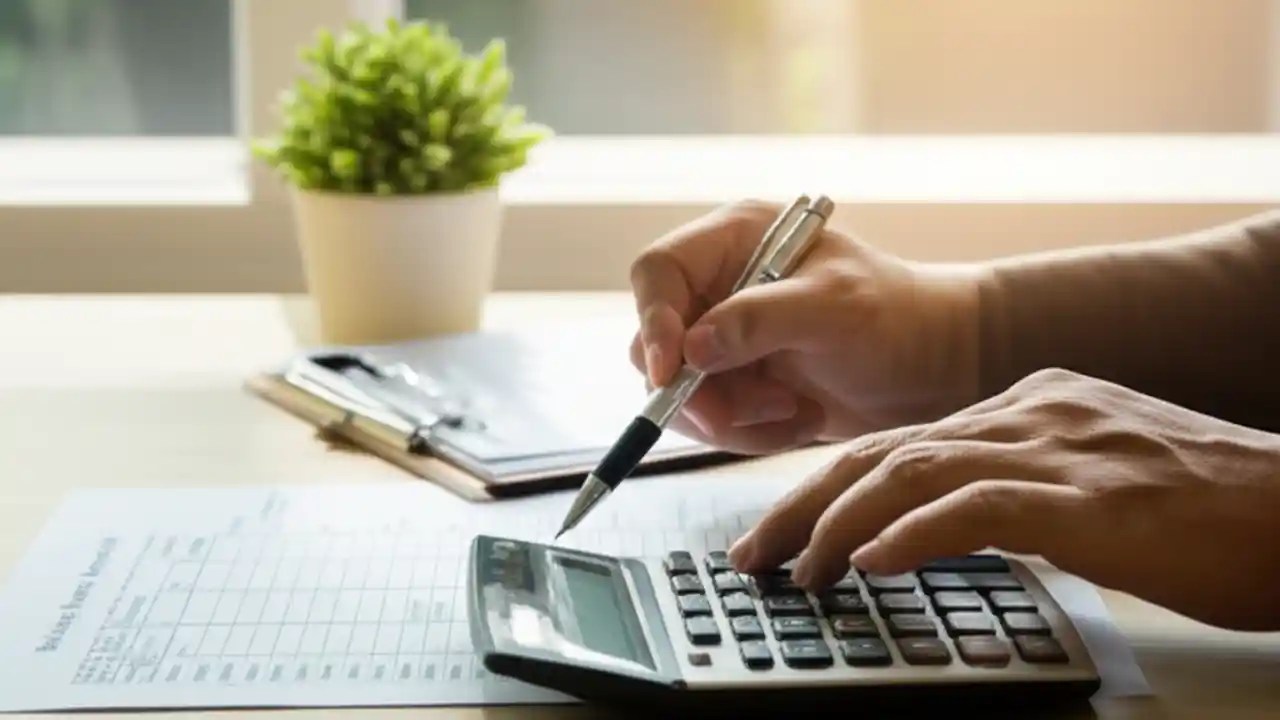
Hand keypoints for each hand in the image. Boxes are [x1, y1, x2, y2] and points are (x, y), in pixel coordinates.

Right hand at [628, 200, 984, 454]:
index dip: (653, 321)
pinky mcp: (733, 384)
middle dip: (705, 389)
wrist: (932, 372)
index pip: (658, 272)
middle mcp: (718, 285)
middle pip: (657, 343)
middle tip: (767, 405)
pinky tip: (800, 418)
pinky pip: (708, 420)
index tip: (671, 374)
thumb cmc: (896, 319)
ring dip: (735, 416)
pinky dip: (751, 432)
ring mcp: (722, 337)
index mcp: (735, 240)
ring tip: (798, 408)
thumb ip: (758, 321)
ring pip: (680, 392)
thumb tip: (688, 351)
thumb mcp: (834, 309)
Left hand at [728, 367, 1279, 630]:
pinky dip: (914, 534)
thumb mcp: (1089, 486)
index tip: (782, 530)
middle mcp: (1027, 415)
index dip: (826, 487)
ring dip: (840, 525)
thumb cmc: (1205, 508)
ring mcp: (1055, 448)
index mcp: (1024, 408)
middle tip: (754, 554)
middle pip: (882, 451)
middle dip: (804, 505)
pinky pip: (978, 508)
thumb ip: (1014, 493)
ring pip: (911, 472)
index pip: (898, 442)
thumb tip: (939, 533)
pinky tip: (873, 562)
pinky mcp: (1087, 496)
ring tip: (796, 571)